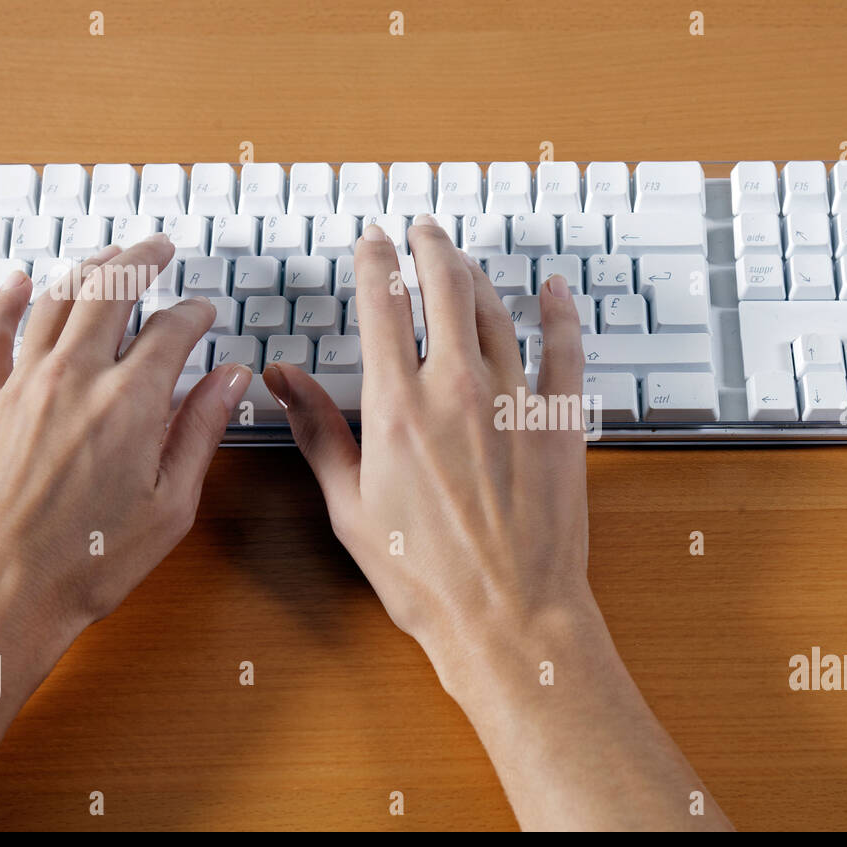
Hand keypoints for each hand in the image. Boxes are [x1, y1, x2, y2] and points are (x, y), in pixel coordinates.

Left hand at [0, 235, 249, 637]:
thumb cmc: (87, 563)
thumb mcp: (171, 505)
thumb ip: (200, 431)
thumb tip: (231, 379)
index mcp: (131, 404)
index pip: (172, 331)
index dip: (194, 315)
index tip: (205, 314)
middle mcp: (75, 379)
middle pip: (111, 291)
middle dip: (141, 260)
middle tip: (158, 247)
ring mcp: (20, 386)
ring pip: (55, 301)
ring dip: (86, 269)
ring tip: (108, 257)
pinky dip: (6, 301)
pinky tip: (18, 282)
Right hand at [265, 218, 730, 829]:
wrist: (508, 616)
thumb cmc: (426, 577)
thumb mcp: (350, 508)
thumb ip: (317, 432)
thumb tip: (281, 380)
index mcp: (397, 408)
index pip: (382, 304)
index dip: (376, 262)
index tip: (374, 242)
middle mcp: (456, 389)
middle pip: (445, 288)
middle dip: (431, 248)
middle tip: (425, 231)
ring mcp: (515, 401)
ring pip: (497, 311)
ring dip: (479, 276)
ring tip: (465, 263)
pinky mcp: (560, 421)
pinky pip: (565, 349)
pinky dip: (559, 312)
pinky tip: (554, 290)